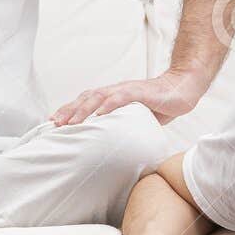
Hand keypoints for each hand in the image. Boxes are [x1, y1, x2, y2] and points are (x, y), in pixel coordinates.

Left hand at [50, 69, 208, 125]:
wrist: (182, 88)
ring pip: (100, 96)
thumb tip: (106, 146)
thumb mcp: (134, 118)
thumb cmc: (158, 104)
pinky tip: (100, 113)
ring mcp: (127, 90)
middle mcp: (115, 91)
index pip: (85, 102)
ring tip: (72, 122)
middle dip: (69, 111)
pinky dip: (110, 104)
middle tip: (55, 124)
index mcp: (112, 97)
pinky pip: (122, 96)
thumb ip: (120, 126)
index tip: (52, 123)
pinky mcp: (141, 91)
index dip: (68, 111)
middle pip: (86, 98)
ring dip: (84, 109)